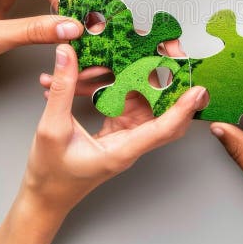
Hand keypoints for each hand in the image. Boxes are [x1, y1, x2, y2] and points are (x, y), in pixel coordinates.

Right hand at [0, 45, 207, 243]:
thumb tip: (67, 55)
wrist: (44, 196)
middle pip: (157, 106)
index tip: (198, 90)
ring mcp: (125, 134)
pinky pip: (119, 100)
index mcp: (123, 150)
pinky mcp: (115, 128)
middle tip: (164, 47)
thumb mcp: (52, 129)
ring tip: (97, 58)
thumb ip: (63, 90)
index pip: (163, 129)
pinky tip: (82, 77)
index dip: (182, 109)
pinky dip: (103, 86)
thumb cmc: (51, 175)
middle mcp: (131, 142)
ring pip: (135, 97)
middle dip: (162, 76)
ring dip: (118, 76)